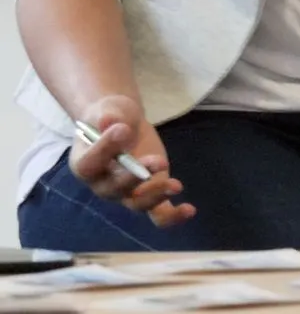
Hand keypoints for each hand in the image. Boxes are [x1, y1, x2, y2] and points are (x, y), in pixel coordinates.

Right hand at [71, 96, 193, 226]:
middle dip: (137, 177)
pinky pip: (157, 213)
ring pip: (137, 203)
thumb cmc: (110, 117)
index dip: (105, 148)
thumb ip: (107, 116)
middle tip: (159, 161)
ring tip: (176, 185)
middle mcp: (103, 184)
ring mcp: (126, 192)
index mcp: (85, 164)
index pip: (91, 163)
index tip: (123, 130)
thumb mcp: (108, 109)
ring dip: (156, 196)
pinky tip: (189, 210)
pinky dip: (172, 216)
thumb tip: (109, 122)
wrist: (122, 124)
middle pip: (115, 189)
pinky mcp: (149, 192)